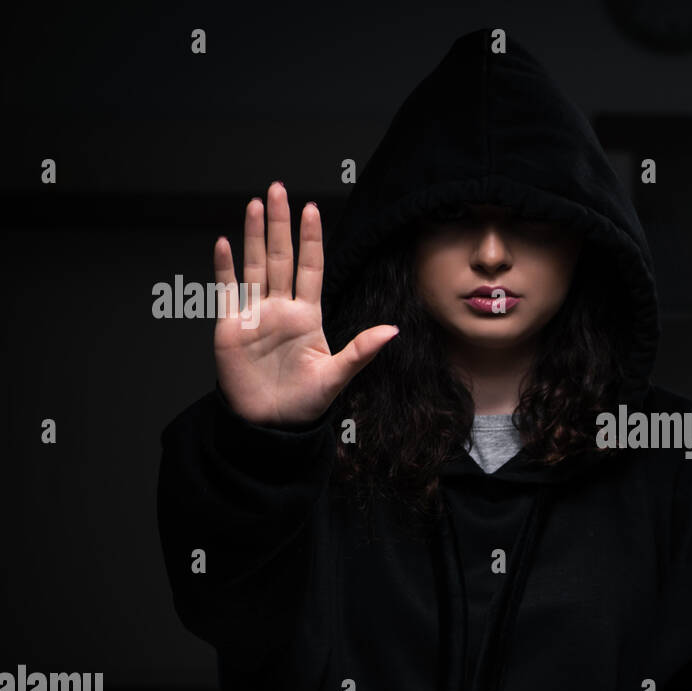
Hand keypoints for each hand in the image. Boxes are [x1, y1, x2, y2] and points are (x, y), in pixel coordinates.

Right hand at [213, 181, 398, 427]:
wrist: (271, 425)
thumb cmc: (304, 402)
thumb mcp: (337, 375)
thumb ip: (361, 351)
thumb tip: (393, 331)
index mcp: (307, 316)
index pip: (311, 268)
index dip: (311, 239)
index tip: (312, 210)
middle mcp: (280, 309)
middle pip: (280, 257)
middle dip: (280, 224)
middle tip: (280, 189)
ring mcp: (254, 315)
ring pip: (254, 266)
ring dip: (254, 235)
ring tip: (256, 205)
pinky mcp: (231, 327)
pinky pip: (227, 292)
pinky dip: (224, 268)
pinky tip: (225, 243)